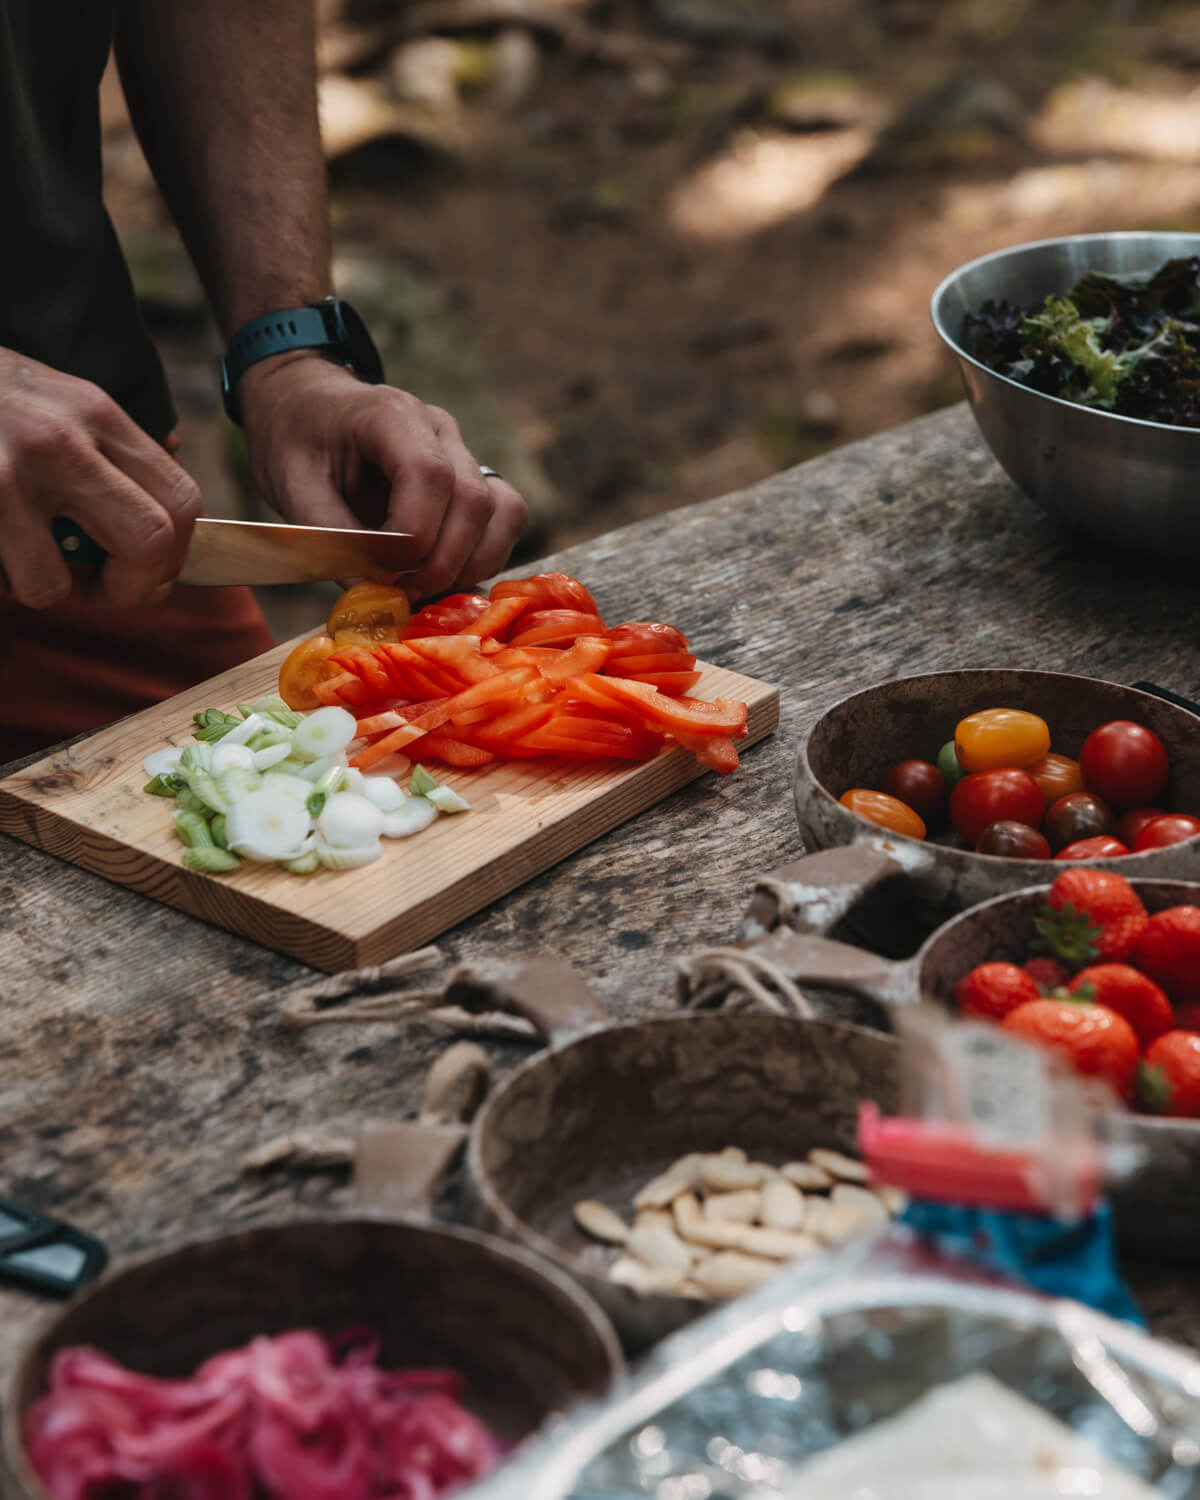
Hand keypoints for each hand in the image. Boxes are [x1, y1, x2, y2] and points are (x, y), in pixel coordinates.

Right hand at [0, 350, 202, 608]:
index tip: (142, 569)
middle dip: (131, 590)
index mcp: (95, 413)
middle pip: (149, 543)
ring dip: (37, 592)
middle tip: (99, 591)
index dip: (173, 555)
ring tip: (18, 563)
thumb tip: (169, 506)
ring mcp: (1, 476)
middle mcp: (58, 441)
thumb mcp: (55, 395)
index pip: (182, 501)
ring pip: (51, 584)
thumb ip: (111, 447)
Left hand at [238, 353, 528, 599]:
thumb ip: (331, 538)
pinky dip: (484, 556)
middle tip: (403, 595)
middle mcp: (439, 427)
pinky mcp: (475, 476)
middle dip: (442, 562)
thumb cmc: (296, 440)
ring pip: (502, 512)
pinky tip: (445, 575)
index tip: (385, 574)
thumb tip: (373, 593)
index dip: (415, 535)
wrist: (308, 408)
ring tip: (424, 589)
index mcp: (390, 414)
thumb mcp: (292, 486)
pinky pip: (505, 519)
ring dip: (470, 564)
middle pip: (473, 500)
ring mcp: (464, 450)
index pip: (428, 474)